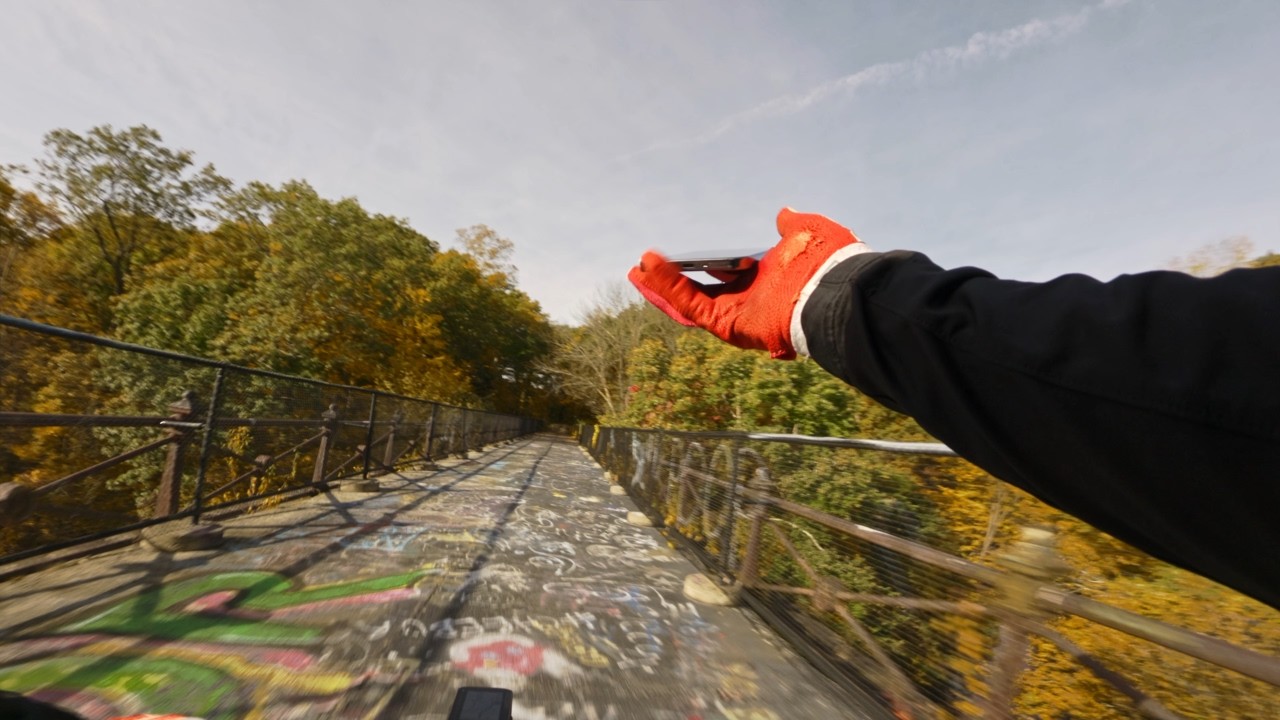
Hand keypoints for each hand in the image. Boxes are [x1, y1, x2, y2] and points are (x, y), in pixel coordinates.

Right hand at [628, 208, 866, 358]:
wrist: (836, 288)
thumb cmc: (828, 262)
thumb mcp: (808, 231)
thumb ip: (792, 224)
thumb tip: (785, 213)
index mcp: (768, 281)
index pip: (728, 274)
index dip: (705, 265)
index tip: (687, 255)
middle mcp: (751, 301)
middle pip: (702, 292)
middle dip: (674, 281)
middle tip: (649, 267)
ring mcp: (737, 315)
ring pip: (691, 301)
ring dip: (663, 286)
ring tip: (638, 269)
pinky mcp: (727, 325)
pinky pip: (692, 306)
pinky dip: (669, 289)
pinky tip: (649, 269)